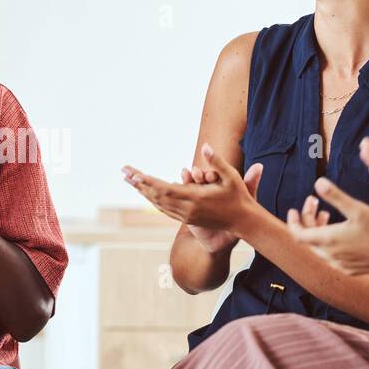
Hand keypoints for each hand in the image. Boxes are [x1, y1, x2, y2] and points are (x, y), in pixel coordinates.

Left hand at [123, 143, 262, 236]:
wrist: (244, 222)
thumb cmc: (239, 197)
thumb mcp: (231, 176)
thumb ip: (217, 162)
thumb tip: (205, 146)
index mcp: (195, 198)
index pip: (165, 188)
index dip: (148, 181)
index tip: (134, 174)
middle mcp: (187, 210)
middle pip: (156, 196)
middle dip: (139, 184)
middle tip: (124, 172)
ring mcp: (186, 216)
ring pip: (158, 204)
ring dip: (143, 192)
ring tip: (130, 181)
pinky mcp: (188, 219)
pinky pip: (165, 209)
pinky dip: (153, 200)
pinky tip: (147, 194)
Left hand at [287, 177, 368, 277]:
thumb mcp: (358, 209)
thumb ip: (336, 196)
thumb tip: (317, 182)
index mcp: (328, 241)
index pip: (298, 234)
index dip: (293, 221)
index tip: (293, 209)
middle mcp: (330, 256)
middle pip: (308, 238)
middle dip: (307, 219)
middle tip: (314, 202)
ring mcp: (340, 264)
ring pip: (319, 246)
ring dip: (318, 229)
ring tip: (326, 213)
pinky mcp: (350, 268)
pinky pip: (331, 254)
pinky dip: (328, 240)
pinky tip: (340, 230)